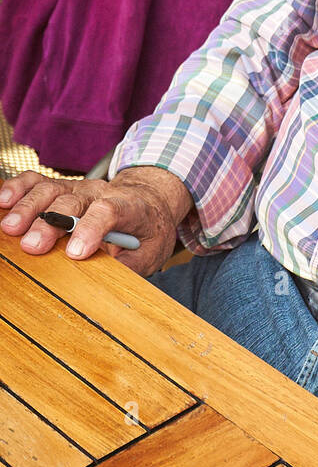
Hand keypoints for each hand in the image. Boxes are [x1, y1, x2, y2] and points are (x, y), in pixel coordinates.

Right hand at [0, 166, 192, 276]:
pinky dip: (20, 188)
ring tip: (9, 228)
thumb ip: (131, 266)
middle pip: (74, 203)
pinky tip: (4, 200)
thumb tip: (107, 284)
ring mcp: (80, 188)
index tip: (75, 253)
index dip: (91, 229)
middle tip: (32, 246)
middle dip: (51, 224)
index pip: (110, 210)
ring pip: (52, 190)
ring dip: (29, 207)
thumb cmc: (148, 229)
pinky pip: (38, 181)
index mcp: (130, 207)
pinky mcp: (63, 188)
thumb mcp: (154, 252)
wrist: (149, 198)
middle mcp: (102, 193)